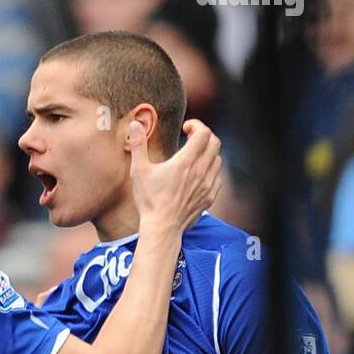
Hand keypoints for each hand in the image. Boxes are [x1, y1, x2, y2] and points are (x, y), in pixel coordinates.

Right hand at [130, 118, 221, 233]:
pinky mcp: (209, 197)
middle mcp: (201, 171)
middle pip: (215, 143)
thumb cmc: (150, 201)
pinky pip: (217, 177)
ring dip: (208, 153)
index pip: (204, 133)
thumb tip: (135, 124)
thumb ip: (138, 145)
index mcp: (186, 162)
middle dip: (204, 136)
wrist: (162, 228)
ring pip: (218, 159)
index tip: (185, 129)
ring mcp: (207, 185)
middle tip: (191, 139)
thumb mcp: (139, 171)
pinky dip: (211, 170)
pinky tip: (199, 174)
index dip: (196, 126)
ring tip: (195, 156)